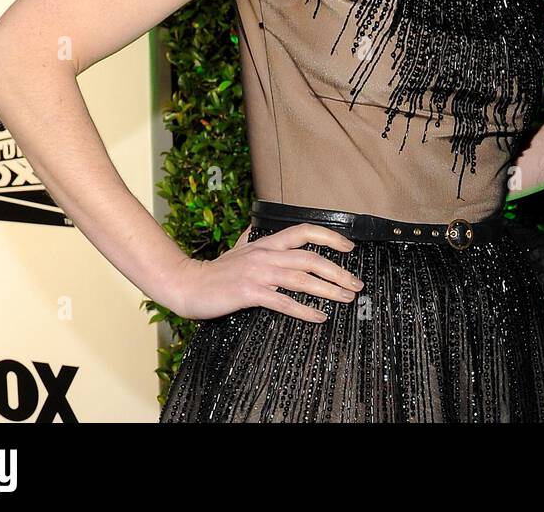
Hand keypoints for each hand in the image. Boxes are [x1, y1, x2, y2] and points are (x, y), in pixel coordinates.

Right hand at [168, 222, 363, 321]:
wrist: (187, 284)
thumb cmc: (214, 271)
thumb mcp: (237, 248)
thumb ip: (251, 239)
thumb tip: (255, 227)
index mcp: (266, 243)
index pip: (304, 231)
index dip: (330, 237)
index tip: (349, 248)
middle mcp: (266, 254)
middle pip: (311, 258)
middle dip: (339, 271)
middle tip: (356, 284)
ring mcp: (258, 273)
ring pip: (302, 279)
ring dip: (329, 290)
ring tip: (345, 299)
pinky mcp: (250, 293)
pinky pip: (284, 302)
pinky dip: (304, 310)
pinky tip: (319, 316)